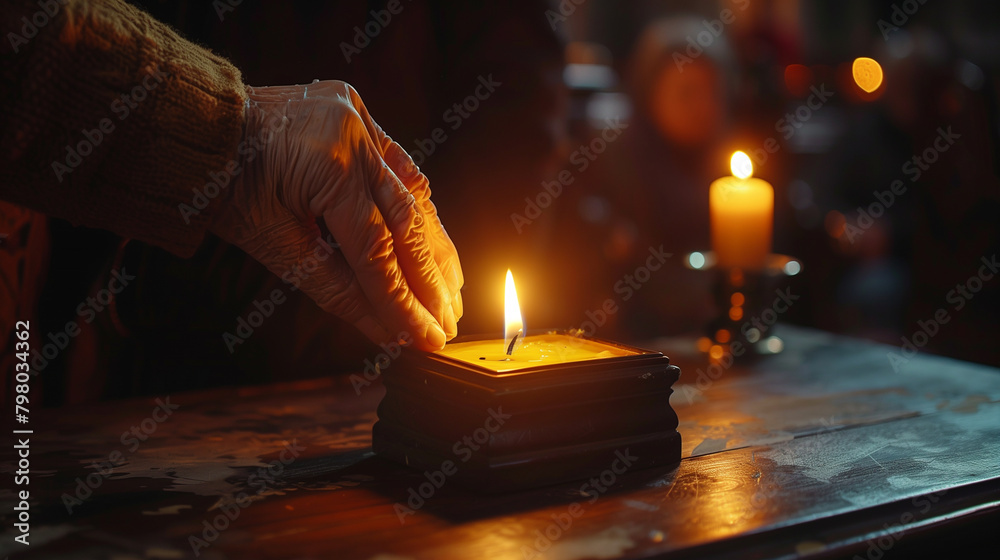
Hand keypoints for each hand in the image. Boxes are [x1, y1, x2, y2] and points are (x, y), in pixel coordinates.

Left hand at [210, 81, 462, 350]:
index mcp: (326, 166)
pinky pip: (399, 166)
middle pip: (406, 222)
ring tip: (451, 292)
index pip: (377, 250)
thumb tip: (387, 332)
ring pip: (413, 192)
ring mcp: (358, 115)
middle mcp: (352, 134)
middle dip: (430, 279)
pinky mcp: (358, 111)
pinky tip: (433, 242)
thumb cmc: (221, 187)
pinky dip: (416, 208)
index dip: (404, 301)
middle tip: (449, 323)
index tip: (427, 338)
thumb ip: (336, 289)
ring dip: (434, 246)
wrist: (194, 127)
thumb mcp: (273, 246)